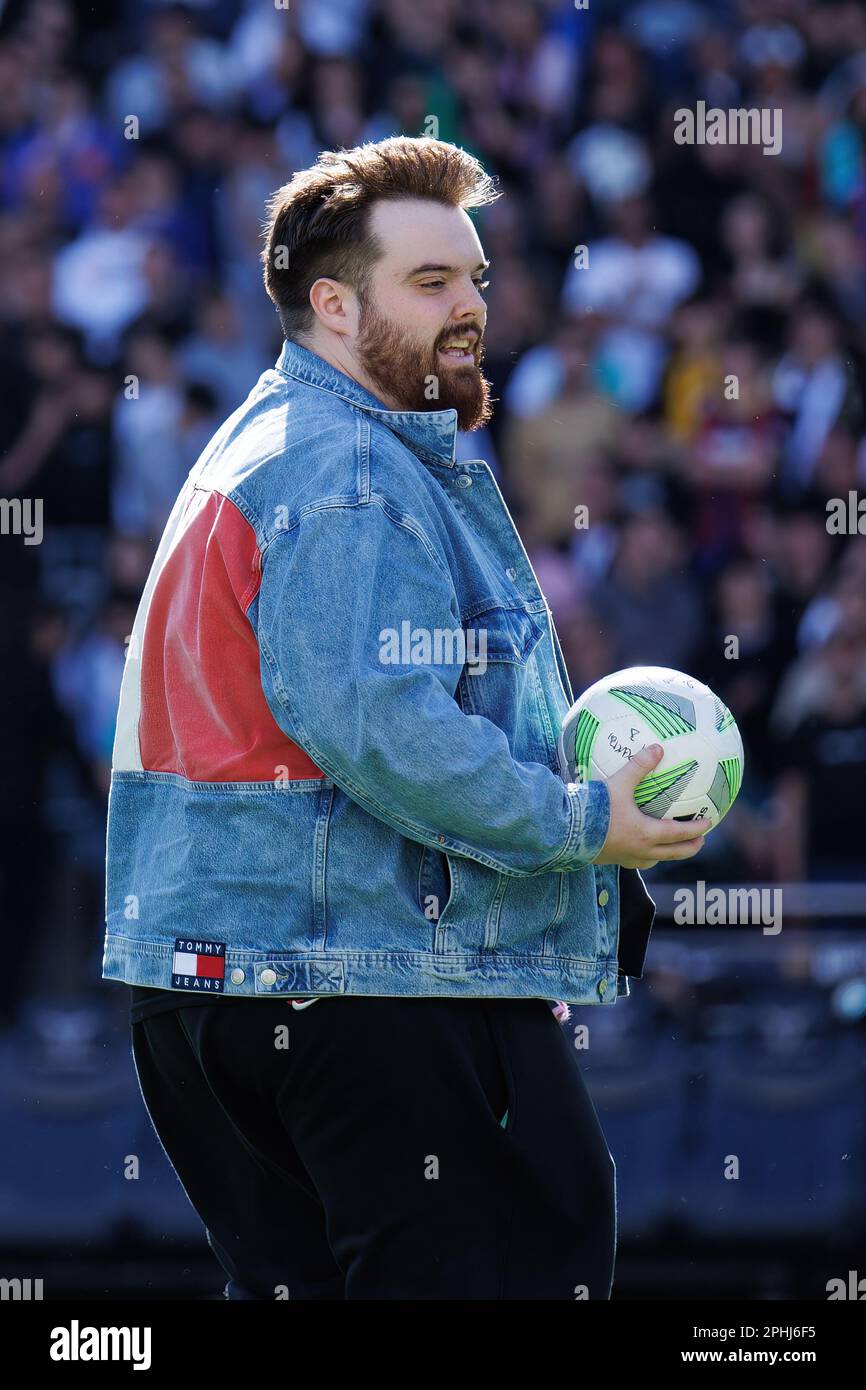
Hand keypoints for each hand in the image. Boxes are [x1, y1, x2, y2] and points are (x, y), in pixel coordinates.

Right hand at [590, 744, 711, 868]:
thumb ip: (639, 766)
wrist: (566, 831)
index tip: (708, 823)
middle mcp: (640, 850)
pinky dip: (644, 856)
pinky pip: (634, 862)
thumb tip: (658, 748)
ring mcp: (625, 857)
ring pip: (655, 860)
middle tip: (700, 840)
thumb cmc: (594, 809)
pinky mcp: (610, 860)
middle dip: (690, 847)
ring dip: (667, 854)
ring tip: (671, 847)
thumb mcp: (619, 783)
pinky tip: (637, 848)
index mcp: (647, 833)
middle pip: (674, 854)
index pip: (680, 834)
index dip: (697, 829)